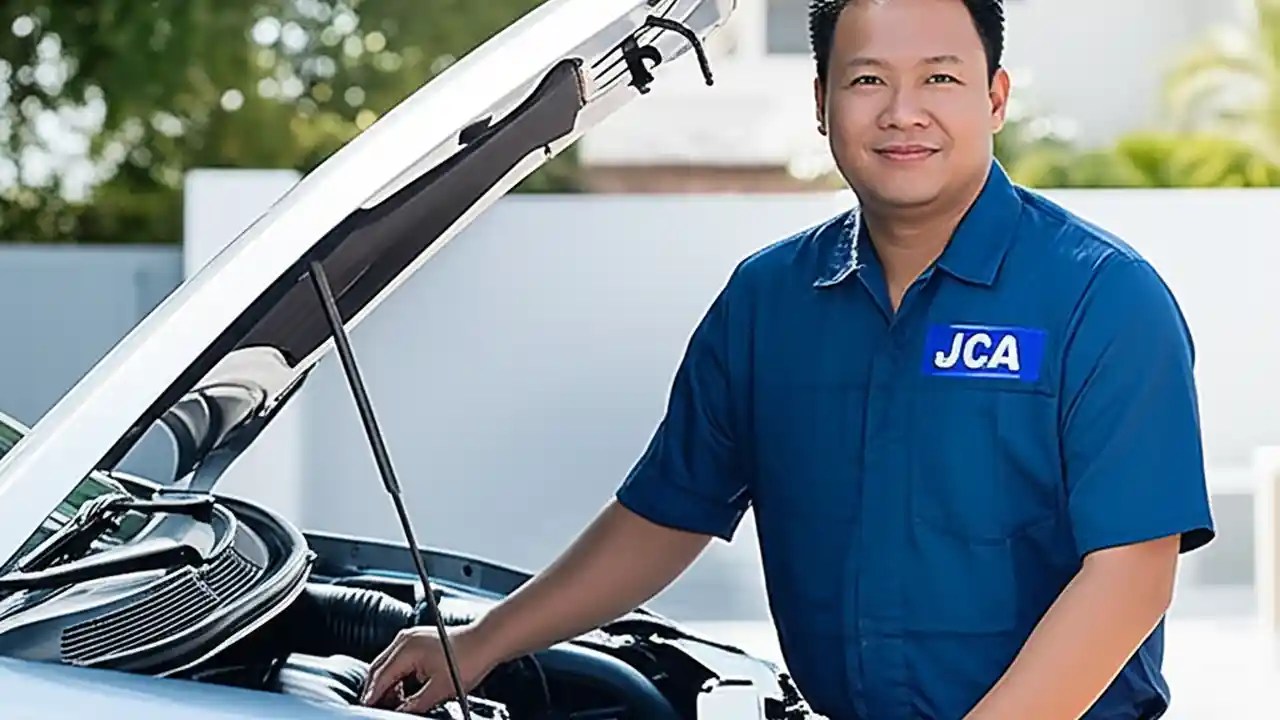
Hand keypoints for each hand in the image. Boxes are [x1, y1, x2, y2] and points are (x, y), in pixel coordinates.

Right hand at [359, 623, 501, 713]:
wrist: (488, 640)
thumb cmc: (470, 658)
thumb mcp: (441, 689)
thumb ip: (416, 703)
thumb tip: (400, 712)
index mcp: (406, 649)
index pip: (380, 677)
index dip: (372, 697)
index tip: (366, 709)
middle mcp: (405, 640)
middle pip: (379, 669)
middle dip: (376, 691)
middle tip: (376, 708)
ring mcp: (411, 638)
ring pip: (388, 665)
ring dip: (388, 685)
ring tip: (392, 704)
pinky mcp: (419, 641)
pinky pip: (399, 660)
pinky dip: (398, 676)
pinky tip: (404, 691)